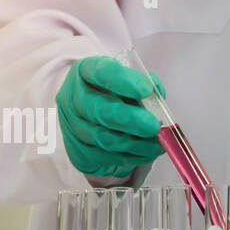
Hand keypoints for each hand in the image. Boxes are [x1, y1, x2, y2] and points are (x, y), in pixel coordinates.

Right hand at [55, 56, 165, 177]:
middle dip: (130, 120)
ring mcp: (72, 126)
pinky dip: (129, 157)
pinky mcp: (77, 151)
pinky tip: (144, 153)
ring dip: (134, 143)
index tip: (146, 89)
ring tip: (156, 143)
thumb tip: (157, 100)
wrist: (90, 113)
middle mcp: (73, 98)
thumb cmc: (113, 92)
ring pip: (103, 139)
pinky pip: (104, 158)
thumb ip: (144, 84)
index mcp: (86, 71)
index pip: (102, 73)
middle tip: (153, 125)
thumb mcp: (127, 78)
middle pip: (99, 111)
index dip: (124, 81)